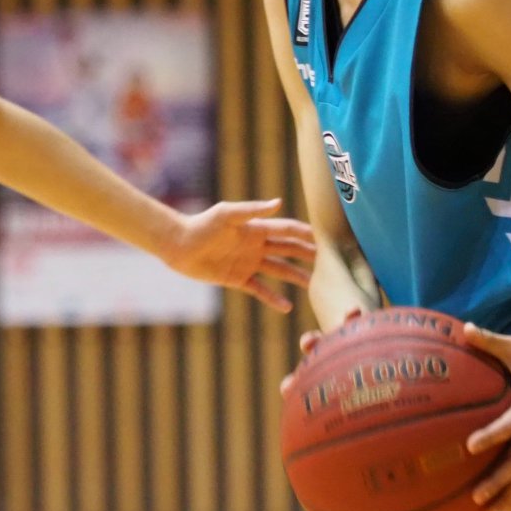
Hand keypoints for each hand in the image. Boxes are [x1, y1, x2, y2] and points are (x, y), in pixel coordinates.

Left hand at [164, 199, 316, 311]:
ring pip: (280, 270)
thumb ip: (252, 210)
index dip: (306, 234)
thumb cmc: (201, 224)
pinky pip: (260, 289)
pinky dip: (273, 298)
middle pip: (289, 251)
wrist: (179, 244)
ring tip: (315, 286)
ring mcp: (249, 263)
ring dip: (297, 277)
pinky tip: (287, 307)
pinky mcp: (238, 278)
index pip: (288, 231)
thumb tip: (279, 203)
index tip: (325, 238)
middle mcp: (257, 246)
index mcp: (257, 228)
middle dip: (308, 255)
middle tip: (331, 263)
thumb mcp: (226, 214)